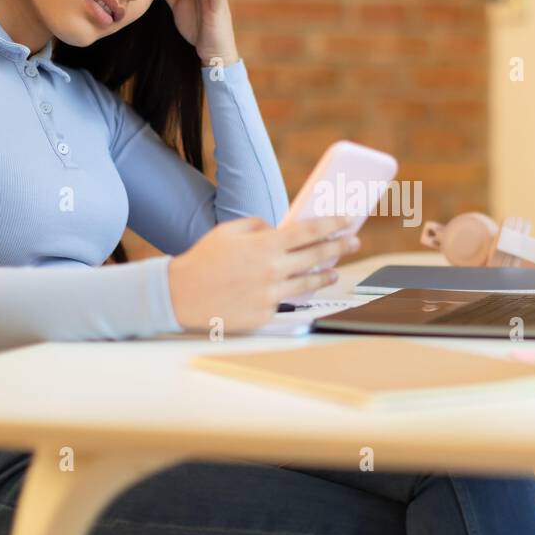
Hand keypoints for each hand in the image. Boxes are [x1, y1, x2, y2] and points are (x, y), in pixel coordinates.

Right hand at [167, 215, 361, 331]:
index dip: (332, 224)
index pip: (309, 231)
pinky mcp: (265, 314)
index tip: (348, 220)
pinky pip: (286, 302)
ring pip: (309, 283)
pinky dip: (294, 294)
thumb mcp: (229, 231)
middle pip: (317, 256)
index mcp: (265, 245)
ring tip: (335, 270)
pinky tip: (303, 289)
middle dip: (340, 247)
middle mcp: (273, 269)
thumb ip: (258, 226)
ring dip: (326, 275)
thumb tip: (278, 230)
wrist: (180, 295)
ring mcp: (270, 294)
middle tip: (354, 241)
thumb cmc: (203, 260)